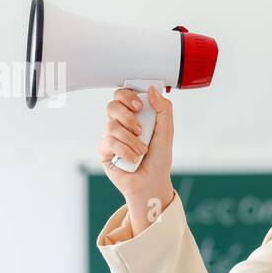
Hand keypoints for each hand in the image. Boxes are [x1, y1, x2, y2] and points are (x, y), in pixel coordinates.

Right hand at [99, 85, 175, 233]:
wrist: (152, 183)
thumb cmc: (159, 159)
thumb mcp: (167, 132)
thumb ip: (163, 109)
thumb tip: (151, 90)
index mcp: (135, 115)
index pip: (122, 95)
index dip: (127, 96)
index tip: (140, 106)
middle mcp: (121, 123)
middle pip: (112, 106)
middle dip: (128, 117)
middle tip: (141, 130)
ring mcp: (111, 136)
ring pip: (112, 126)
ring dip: (131, 140)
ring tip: (142, 151)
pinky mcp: (105, 150)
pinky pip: (110, 142)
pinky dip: (125, 151)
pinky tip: (133, 159)